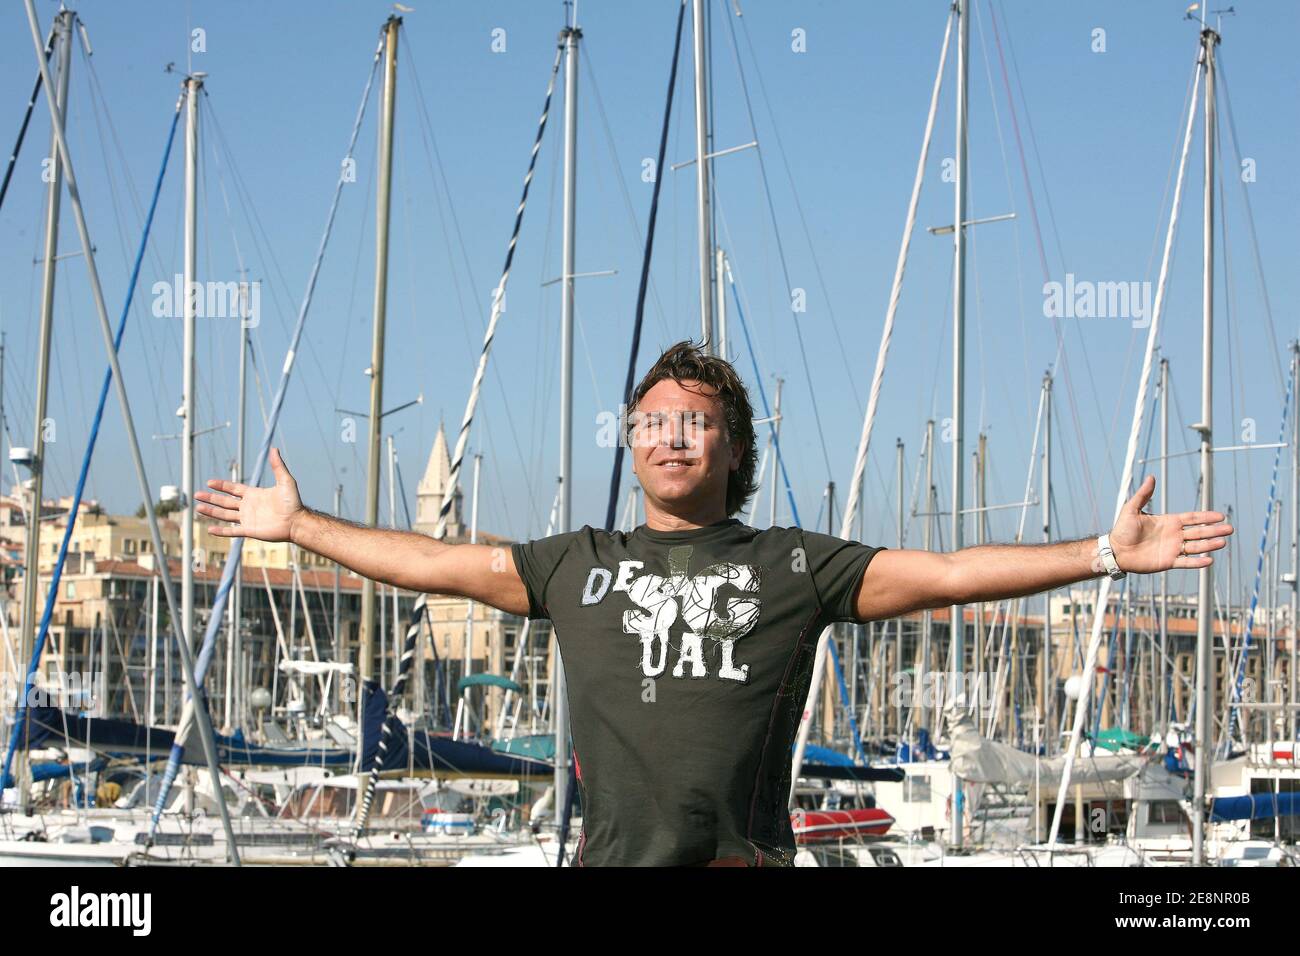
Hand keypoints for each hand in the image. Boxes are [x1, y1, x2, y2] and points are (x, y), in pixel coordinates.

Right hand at [194, 446, 304, 541]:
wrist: (297, 521)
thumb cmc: (293, 502)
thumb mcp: (285, 481)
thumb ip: (277, 466)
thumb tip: (274, 448)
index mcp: (254, 494)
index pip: (233, 489)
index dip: (221, 486)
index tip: (209, 482)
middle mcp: (248, 506)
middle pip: (225, 502)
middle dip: (211, 498)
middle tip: (196, 494)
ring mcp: (248, 519)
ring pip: (225, 515)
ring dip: (211, 512)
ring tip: (198, 508)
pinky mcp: (250, 530)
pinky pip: (232, 531)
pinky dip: (221, 531)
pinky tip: (209, 529)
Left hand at [1108, 475, 1232, 572]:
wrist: (1115, 551)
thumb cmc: (1122, 530)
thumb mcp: (1132, 509)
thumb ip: (1143, 495)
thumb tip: (1151, 477)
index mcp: (1168, 522)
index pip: (1192, 518)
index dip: (1206, 517)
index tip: (1220, 516)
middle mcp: (1174, 535)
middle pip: (1199, 532)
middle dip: (1214, 531)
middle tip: (1230, 529)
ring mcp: (1172, 549)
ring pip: (1196, 547)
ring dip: (1209, 545)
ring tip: (1223, 542)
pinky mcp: (1168, 562)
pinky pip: (1186, 562)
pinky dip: (1197, 562)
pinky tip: (1209, 560)